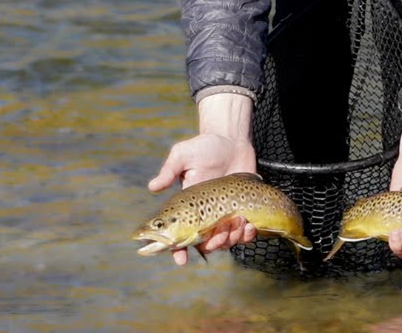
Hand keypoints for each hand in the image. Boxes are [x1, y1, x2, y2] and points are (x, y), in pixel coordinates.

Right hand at [148, 93, 258, 264]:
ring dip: (230, 240)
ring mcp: (224, 216)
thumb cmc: (204, 147)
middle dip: (211, 245)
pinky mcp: (243, 212)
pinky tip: (249, 225)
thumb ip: (170, 170)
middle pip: (204, 244)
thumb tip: (152, 186)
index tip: (181, 260)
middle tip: (218, 235)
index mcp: (187, 208)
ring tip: (236, 224)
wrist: (232, 141)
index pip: (179, 236)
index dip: (177, 251)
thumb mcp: (183, 155)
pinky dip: (247, 235)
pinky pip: (244, 234)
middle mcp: (205, 216)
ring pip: (225, 242)